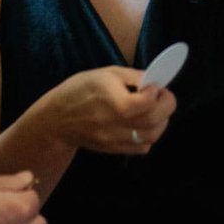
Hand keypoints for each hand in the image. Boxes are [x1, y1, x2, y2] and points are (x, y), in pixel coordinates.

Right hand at [41, 65, 175, 155]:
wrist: (57, 120)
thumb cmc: (79, 90)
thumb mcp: (105, 73)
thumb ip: (133, 77)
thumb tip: (154, 80)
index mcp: (115, 103)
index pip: (148, 102)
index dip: (157, 91)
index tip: (155, 85)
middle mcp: (117, 125)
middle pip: (154, 121)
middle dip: (167, 106)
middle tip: (163, 96)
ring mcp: (116, 141)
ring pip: (152, 137)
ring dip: (161, 122)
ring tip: (155, 110)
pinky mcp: (115, 150)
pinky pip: (142, 147)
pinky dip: (149, 136)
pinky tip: (143, 124)